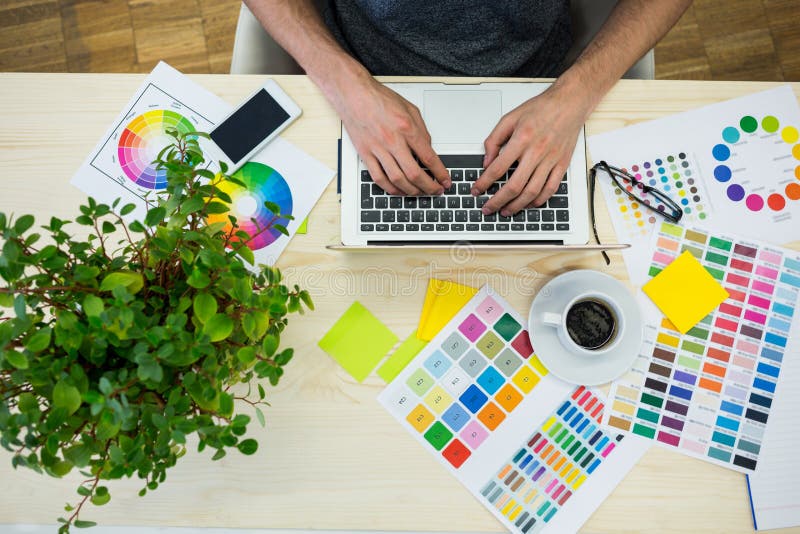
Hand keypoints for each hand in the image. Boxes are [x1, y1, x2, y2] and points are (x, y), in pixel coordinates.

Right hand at [335, 76, 450, 194]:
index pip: (429, 158)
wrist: (353, 94)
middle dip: (429, 187)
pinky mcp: (365, 154)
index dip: (440, 174)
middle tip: (435, 192)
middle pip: (414, 174)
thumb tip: (428, 150)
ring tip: (420, 193)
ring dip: (411, 191)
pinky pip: (378, 178)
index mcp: (407, 128)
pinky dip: (390, 188)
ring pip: (397, 179)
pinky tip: (398, 190)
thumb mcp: (410, 109)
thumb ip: (422, 131)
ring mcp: (378, 149)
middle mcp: (393, 141)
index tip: (445, 182)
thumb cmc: (379, 98)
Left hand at [471, 82, 592, 214]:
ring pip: (532, 192)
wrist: (569, 103)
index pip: (498, 168)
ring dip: (517, 206)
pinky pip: (550, 189)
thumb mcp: (510, 118)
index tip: (476, 190)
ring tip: (506, 211)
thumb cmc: (541, 109)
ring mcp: (551, 160)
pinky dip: (538, 200)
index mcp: (521, 139)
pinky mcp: (562, 164)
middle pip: (514, 186)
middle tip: (488, 208)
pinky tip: (529, 204)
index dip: (484, 183)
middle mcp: (537, 152)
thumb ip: (494, 140)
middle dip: (498, 201)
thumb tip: (486, 161)